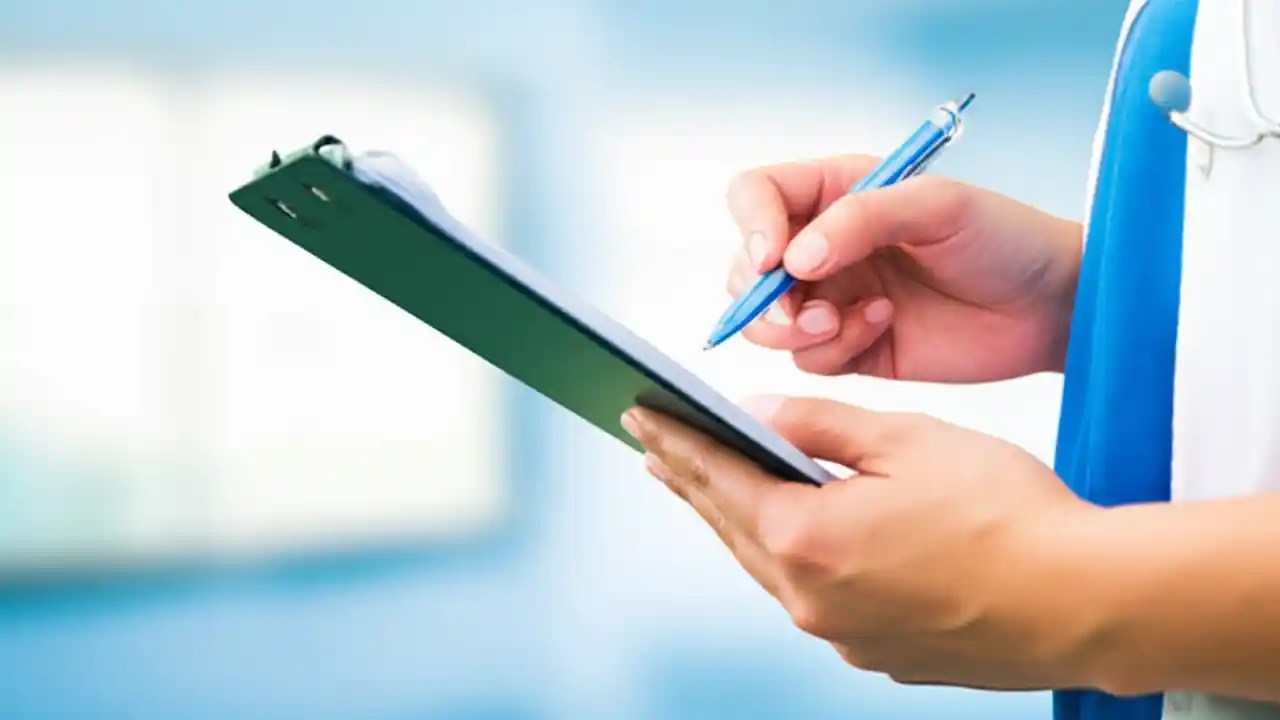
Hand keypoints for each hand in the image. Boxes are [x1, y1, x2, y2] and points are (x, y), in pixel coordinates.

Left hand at [622, 398, 1102, 688]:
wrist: (1085, 603)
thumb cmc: (1007, 514)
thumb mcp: (906, 439)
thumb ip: (820, 424)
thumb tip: (757, 415)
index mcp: (808, 538)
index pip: (717, 478)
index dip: (676, 440)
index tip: (640, 415)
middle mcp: (810, 598)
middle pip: (731, 525)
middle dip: (689, 479)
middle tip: (652, 445)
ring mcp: (841, 633)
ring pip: (767, 564)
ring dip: (732, 519)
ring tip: (702, 487)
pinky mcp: (875, 650)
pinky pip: (810, 595)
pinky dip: (787, 556)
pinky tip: (790, 535)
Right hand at [724, 156, 1081, 380]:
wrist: (1052, 307)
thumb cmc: (1005, 238)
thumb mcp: (938, 206)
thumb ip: (861, 219)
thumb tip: (792, 259)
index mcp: (835, 192)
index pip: (756, 196)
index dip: (750, 225)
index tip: (772, 258)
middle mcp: (823, 244)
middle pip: (747, 268)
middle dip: (762, 296)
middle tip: (802, 313)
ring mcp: (834, 297)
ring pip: (768, 322)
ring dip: (794, 329)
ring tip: (846, 322)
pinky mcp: (852, 346)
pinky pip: (810, 359)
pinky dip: (834, 349)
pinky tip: (884, 328)